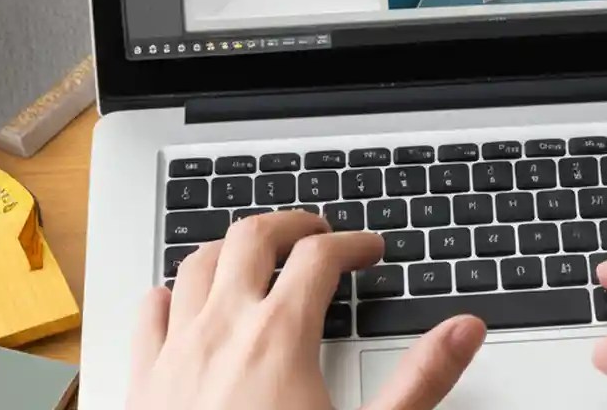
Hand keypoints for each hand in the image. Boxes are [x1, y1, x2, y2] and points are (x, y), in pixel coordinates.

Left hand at [128, 212, 485, 409]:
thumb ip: (420, 380)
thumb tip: (464, 331)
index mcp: (279, 337)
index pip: (319, 256)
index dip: (353, 243)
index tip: (370, 251)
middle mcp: (221, 330)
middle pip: (252, 238)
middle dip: (291, 224)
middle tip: (319, 233)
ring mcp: (174, 352)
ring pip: (196, 263)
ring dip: (232, 248)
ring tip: (259, 256)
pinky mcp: (142, 381)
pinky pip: (149, 312)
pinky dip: (173, 292)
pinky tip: (187, 302)